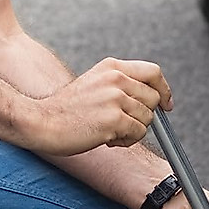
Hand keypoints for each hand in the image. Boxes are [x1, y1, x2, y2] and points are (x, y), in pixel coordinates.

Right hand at [18, 59, 171, 155]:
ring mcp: (115, 98)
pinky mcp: (114, 119)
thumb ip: (119, 87)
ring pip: (147, 118)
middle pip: (153, 99)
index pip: (153, 72)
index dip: (164, 90)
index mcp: (112, 67)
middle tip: (122, 127)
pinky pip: (138, 133)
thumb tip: (150, 103)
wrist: (42, 122)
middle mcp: (116, 79)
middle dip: (143, 116)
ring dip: (132, 131)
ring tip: (109, 133)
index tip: (166, 105)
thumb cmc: (65, 111)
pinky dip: (126, 141)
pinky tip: (107, 141)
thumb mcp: (94, 86)